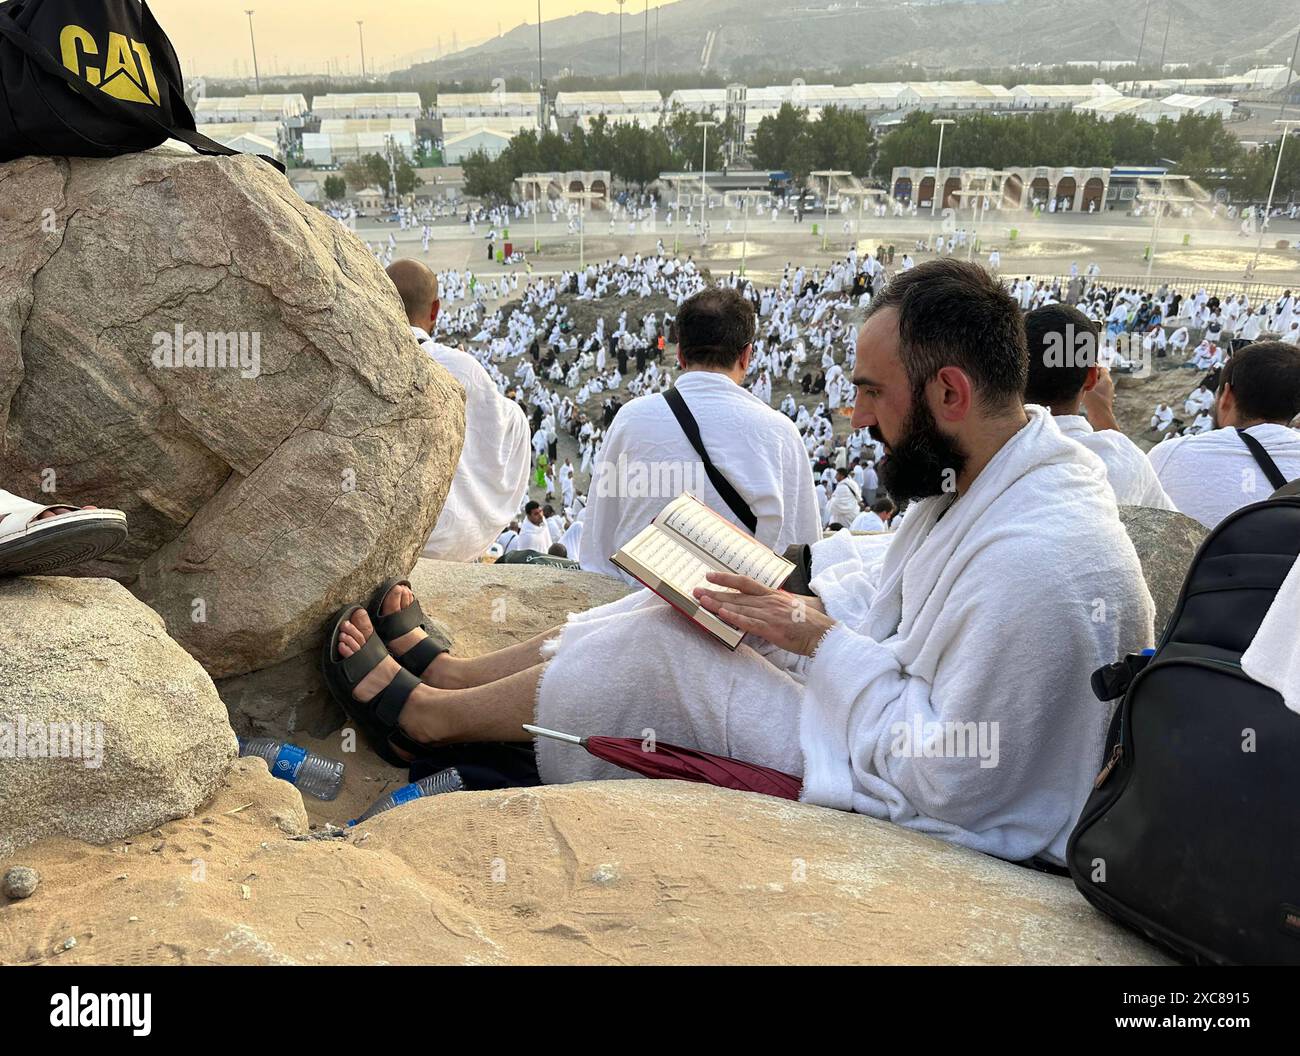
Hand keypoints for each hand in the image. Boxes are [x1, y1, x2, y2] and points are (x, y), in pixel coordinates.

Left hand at [694, 573, 835, 655]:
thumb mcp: (788, 608)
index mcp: (772, 595)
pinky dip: (734, 617)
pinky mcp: (771, 628)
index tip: (710, 576)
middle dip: (714, 592)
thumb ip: (771, 606)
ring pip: (739, 607)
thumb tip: (756, 607)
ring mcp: (769, 614)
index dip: (726, 578)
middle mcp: (768, 601)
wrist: (822, 634)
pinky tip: (722, 614)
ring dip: (718, 603)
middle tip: (695, 589)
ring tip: (701, 600)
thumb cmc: (807, 624)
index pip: (745, 582)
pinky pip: (749, 622)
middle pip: (736, 595)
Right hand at [1082, 368, 1119, 431]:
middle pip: (1100, 376)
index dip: (1094, 367)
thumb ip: (1084, 378)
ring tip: (1083, 386)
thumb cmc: (1095, 402)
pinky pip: (1098, 392)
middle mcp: (1109, 385)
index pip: (1102, 368)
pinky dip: (1092, 391)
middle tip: (1082, 377)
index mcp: (1107, 380)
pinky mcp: (1104, 400)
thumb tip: (1080, 371)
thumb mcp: (1086, 387)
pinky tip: (1085, 395)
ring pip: (1098, 384)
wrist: (1100, 417)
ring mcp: (1107, 393)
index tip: (1086, 370)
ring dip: (1091, 384)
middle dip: (1091, 376)